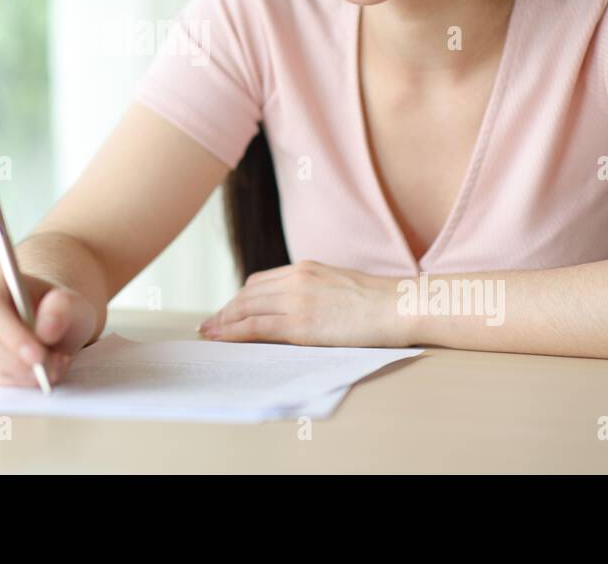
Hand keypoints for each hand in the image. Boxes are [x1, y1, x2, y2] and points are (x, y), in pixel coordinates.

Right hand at [0, 265, 97, 386]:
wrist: (54, 322)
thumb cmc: (61, 309)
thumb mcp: (74, 303)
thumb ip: (64, 308)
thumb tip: (46, 329)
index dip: (11, 334)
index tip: (38, 356)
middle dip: (22, 361)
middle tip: (56, 367)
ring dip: (27, 373)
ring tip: (57, 364)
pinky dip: (24, 381)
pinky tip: (43, 370)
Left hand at [197, 260, 412, 346]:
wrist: (398, 306)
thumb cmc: (377, 301)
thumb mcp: (338, 285)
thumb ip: (314, 290)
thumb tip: (297, 308)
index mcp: (305, 268)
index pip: (260, 281)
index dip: (240, 297)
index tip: (228, 309)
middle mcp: (296, 279)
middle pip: (248, 294)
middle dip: (226, 310)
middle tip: (210, 324)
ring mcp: (297, 300)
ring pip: (246, 309)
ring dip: (223, 322)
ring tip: (209, 333)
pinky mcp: (301, 324)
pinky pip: (256, 327)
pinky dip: (234, 332)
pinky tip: (222, 338)